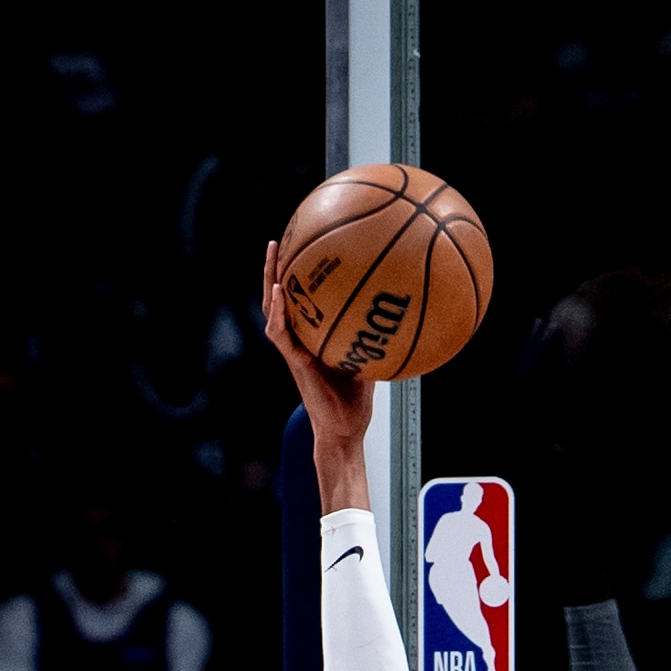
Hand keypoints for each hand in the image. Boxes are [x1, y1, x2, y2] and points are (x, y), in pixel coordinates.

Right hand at [261, 239, 376, 477]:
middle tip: (280, 238)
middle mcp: (299, 338)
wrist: (344, 432)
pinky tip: (279, 289)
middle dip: (278, 266)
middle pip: (281, 295)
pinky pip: (279, 331)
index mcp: (313, 336)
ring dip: (270, 277)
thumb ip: (376, 338)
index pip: (302, 300)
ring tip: (274, 251)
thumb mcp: (370, 362)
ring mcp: (293, 349)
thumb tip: (399, 314)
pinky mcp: (293, 362)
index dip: (299, 276)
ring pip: (273, 307)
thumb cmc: (356, 404)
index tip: (304, 246)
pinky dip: (278, 309)